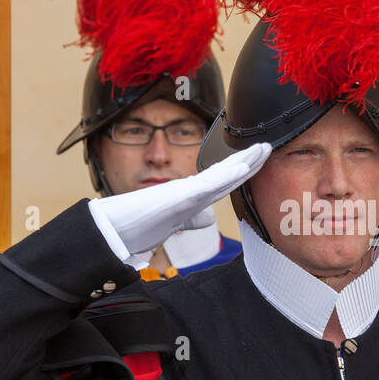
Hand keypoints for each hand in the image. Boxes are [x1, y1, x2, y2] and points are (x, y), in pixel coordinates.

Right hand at [92, 142, 271, 256]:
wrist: (111, 231)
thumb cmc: (136, 227)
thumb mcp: (172, 225)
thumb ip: (190, 220)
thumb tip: (208, 219)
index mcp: (190, 199)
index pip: (222, 183)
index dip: (241, 172)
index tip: (257, 163)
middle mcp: (190, 192)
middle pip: (226, 174)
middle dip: (249, 161)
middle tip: (267, 148)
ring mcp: (186, 192)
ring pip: (222, 174)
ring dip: (244, 161)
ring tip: (264, 149)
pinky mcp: (180, 196)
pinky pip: (209, 184)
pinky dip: (228, 175)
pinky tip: (244, 166)